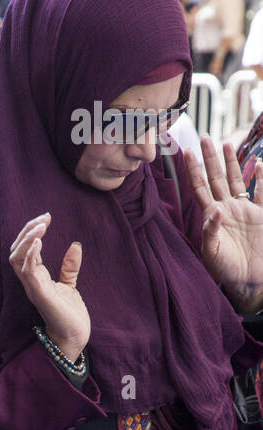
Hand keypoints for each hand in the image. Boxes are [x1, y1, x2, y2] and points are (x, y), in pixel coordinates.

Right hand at [9, 212, 90, 361]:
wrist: (74, 337)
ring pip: (17, 258)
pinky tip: (40, 240)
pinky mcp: (40, 294)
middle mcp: (30, 282)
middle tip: (44, 218)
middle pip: (15, 251)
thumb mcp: (70, 285)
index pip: (24, 250)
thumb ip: (69, 267)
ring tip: (41, 225)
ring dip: (28, 239)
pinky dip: (31, 253)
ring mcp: (33, 288)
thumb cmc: (69, 315)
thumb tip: (75, 245)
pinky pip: (27, 270)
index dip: (31, 232)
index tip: (46, 218)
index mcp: (35, 278)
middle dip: (27, 231)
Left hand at [185, 140, 262, 311]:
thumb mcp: (213, 252)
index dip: (194, 171)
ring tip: (225, 143)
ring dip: (231, 162)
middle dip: (210, 158)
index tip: (187, 152)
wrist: (249, 280)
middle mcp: (227, 209)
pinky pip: (261, 193)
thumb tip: (215, 210)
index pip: (200, 188)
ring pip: (235, 180)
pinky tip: (260, 164)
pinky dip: (261, 178)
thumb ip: (211, 231)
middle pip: (216, 178)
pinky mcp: (260, 215)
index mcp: (212, 216)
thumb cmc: (226, 270)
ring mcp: (243, 210)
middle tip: (204, 137)